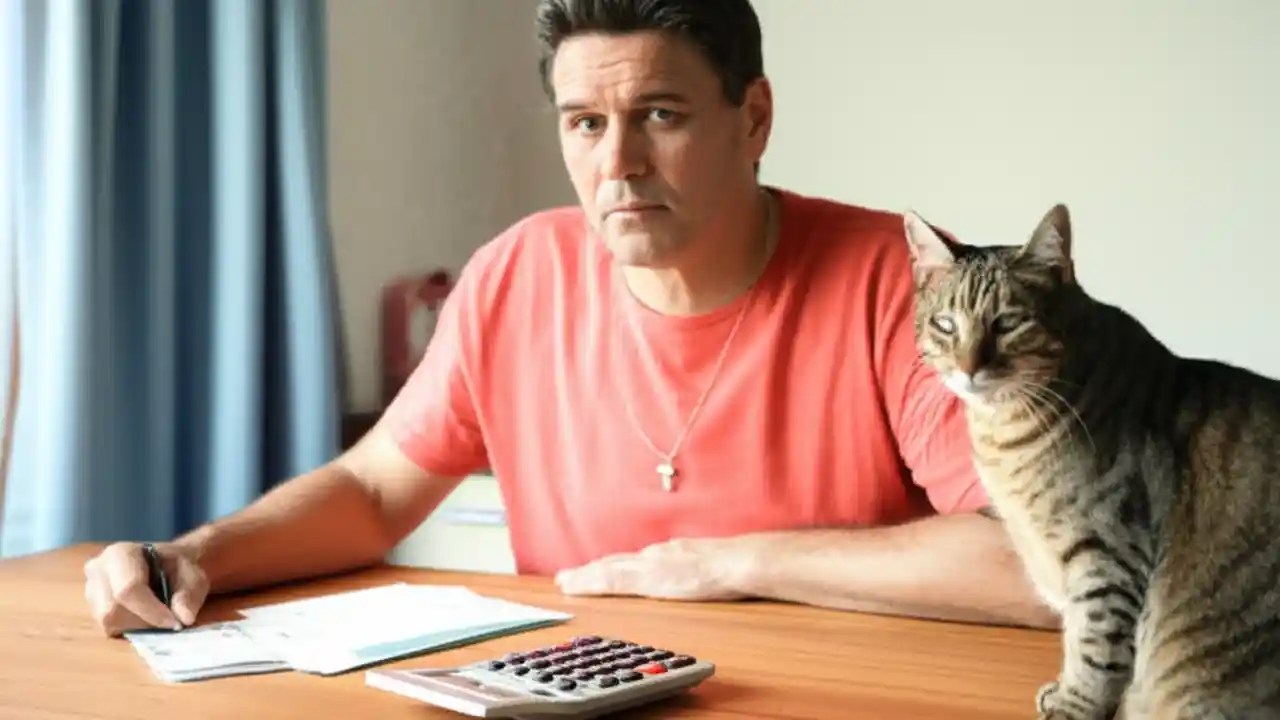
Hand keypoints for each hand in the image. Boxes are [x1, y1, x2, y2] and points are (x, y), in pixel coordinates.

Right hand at [83, 541, 209, 636]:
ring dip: (138, 626)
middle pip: (112, 610)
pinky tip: (144, 616)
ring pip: (108, 623)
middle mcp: (97, 570)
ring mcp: (90, 590)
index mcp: (120, 554)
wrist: (168, 567)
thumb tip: (184, 618)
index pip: (127, 589)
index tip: (175, 623)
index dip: (151, 611)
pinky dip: (131, 628)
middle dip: (144, 621)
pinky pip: (108, 628)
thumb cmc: (178, 569)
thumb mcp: (193, 577)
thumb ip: (189, 595)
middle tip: (168, 619)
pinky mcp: (92, 609)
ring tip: (157, 613)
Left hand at [554, 537, 751, 601]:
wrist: (739, 562)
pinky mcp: (647, 578)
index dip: (611, 567)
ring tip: (564, 581)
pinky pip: (610, 580)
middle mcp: (654, 555)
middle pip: (615, 563)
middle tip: (567, 577)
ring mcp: (649, 564)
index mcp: (669, 554)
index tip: (594, 571)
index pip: (633, 562)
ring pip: (607, 570)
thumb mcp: (709, 562)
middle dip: (591, 571)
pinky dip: (589, 582)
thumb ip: (695, 567)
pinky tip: (574, 586)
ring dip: (584, 575)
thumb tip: (694, 573)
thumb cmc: (733, 564)